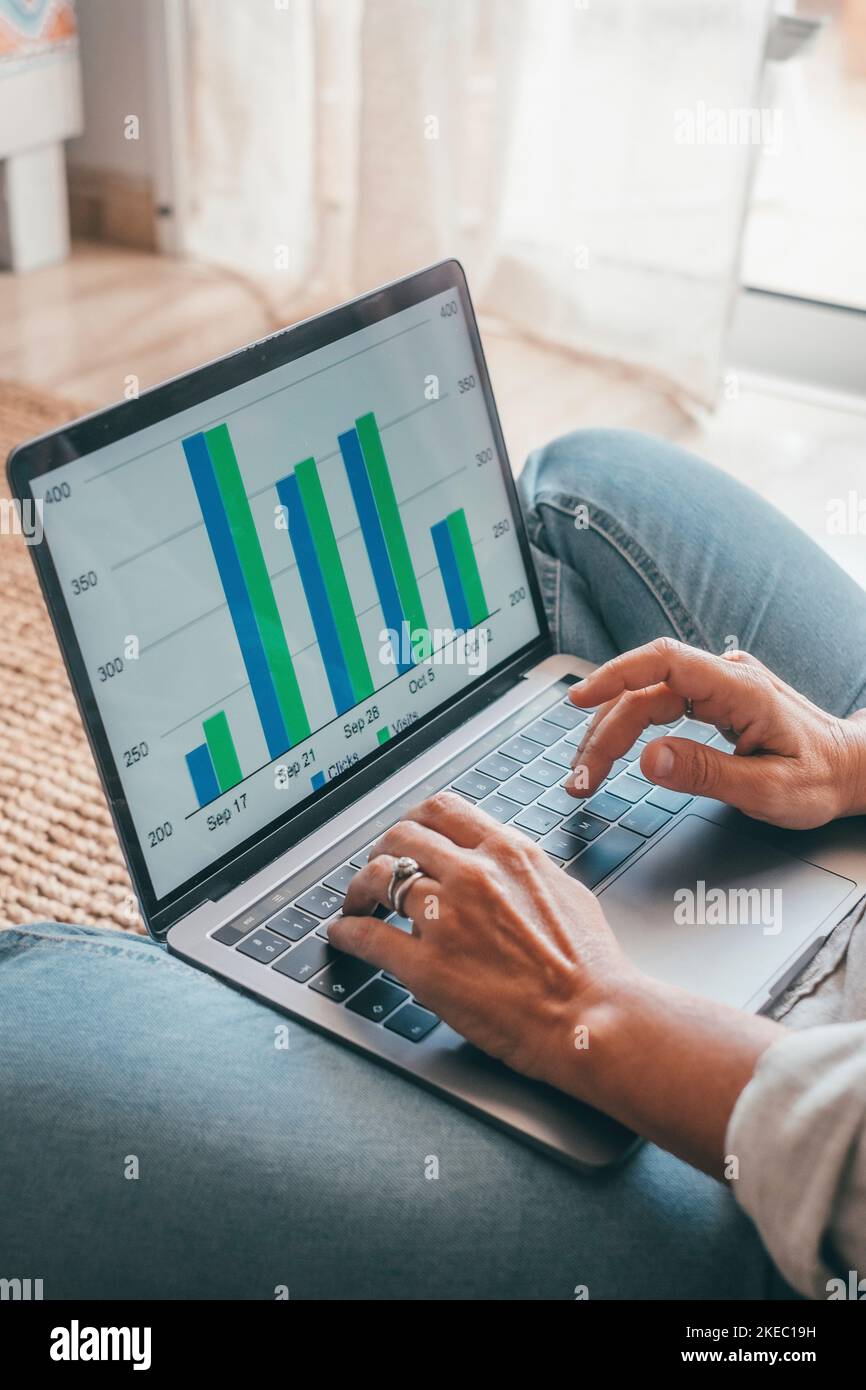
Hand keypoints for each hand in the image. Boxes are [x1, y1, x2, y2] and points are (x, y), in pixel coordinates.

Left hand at [331, 784, 782, 1174]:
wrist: (594, 1017)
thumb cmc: (589, 965)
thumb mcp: (563, 890)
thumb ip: (520, 869)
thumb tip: (497, 862)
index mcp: (507, 852)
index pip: (441, 810)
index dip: (414, 821)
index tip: (406, 836)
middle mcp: (472, 875)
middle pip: (400, 837)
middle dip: (381, 852)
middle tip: (376, 872)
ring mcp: (445, 919)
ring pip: (378, 879)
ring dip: (359, 890)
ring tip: (356, 903)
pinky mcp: (426, 966)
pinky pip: (367, 937)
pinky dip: (347, 933)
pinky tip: (343, 936)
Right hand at [568, 637, 865, 829]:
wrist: (850, 767)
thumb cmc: (819, 779)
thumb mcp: (768, 790)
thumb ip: (707, 774)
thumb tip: (649, 760)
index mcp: (741, 689)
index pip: (664, 662)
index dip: (616, 675)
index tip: (579, 699)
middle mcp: (725, 676)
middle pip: (644, 690)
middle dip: (604, 734)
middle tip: (580, 781)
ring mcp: (717, 684)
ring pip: (645, 698)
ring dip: (610, 734)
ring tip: (586, 776)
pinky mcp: (711, 698)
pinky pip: (658, 704)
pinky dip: (629, 730)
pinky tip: (611, 751)